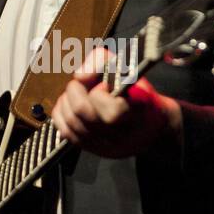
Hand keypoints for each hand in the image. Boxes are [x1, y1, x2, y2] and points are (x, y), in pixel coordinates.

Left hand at [50, 48, 181, 158]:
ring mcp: (110, 146)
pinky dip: (61, 116)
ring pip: (73, 124)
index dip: (99, 94)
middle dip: (75, 92)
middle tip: (80, 85)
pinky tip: (68, 106)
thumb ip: (102, 62)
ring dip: (67, 103)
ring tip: (74, 94)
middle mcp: (125, 134)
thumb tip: (80, 76)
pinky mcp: (96, 151)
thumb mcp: (129, 69)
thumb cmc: (139, 95)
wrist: (152, 128)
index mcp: (139, 112)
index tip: (104, 84)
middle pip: (86, 114)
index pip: (113, 111)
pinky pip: (67, 135)